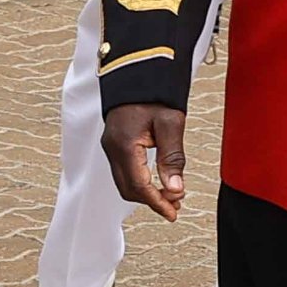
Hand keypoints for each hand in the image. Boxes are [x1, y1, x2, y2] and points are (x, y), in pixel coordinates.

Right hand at [102, 104, 185, 220]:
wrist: (137, 74)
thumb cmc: (154, 95)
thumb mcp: (170, 124)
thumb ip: (172, 158)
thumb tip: (175, 189)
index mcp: (124, 145)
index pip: (139, 186)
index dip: (157, 203)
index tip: (173, 213)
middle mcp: (112, 149)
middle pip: (128, 189)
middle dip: (152, 200)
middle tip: (176, 205)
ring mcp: (110, 147)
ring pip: (124, 182)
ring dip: (146, 193)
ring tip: (170, 194)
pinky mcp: (114, 144)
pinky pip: (123, 172)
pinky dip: (139, 181)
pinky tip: (156, 180)